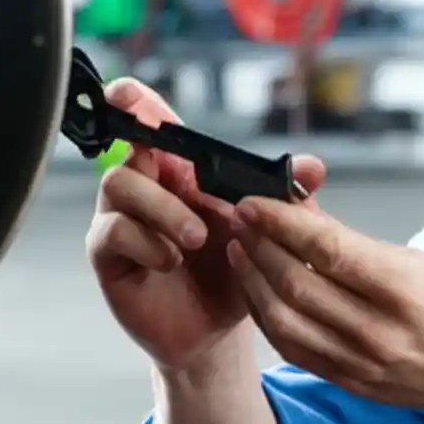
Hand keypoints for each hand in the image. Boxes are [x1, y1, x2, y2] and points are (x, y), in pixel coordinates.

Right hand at [85, 78, 327, 373]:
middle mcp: (148, 188)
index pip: (155, 125)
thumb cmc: (237, 272)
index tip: (131, 93)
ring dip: (162, 207)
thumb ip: (287, 196)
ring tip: (195, 237)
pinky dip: (145, 241)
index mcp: (182, 172)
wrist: (219, 330)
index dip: (139, 103)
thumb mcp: (268, 231)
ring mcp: (124, 220)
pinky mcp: (110, 256)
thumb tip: (313, 166)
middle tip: (192, 183)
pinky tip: (171, 259)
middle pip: (131, 146)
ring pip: (118, 183)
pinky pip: (111, 231)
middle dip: (149, 149)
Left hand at [224, 196, 423, 421]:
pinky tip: (257, 289)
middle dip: (260, 245)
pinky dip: (267, 315)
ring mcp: (362, 362)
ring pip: (285, 319)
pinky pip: (292, 348)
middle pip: (298, 284)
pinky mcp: (349, 381)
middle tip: (240, 218)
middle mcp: (380, 330)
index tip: (254, 201)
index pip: (328, 250)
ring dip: (253, 281)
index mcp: (405, 289)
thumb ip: (358, 241)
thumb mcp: (421, 260)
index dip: (283, 222)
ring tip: (240, 249)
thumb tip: (303, 206)